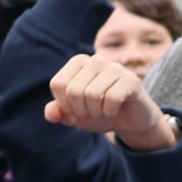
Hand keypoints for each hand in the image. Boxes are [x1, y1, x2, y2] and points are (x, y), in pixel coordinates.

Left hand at [45, 51, 176, 151]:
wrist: (129, 121)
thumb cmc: (99, 113)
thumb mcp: (75, 116)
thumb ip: (58, 113)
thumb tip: (50, 113)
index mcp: (78, 62)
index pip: (58, 84)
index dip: (65, 105)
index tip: (77, 110)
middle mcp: (96, 60)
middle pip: (74, 91)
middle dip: (81, 111)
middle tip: (93, 112)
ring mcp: (115, 68)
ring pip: (92, 95)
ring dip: (96, 113)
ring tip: (103, 111)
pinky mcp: (130, 80)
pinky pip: (111, 99)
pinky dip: (110, 112)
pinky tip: (115, 109)